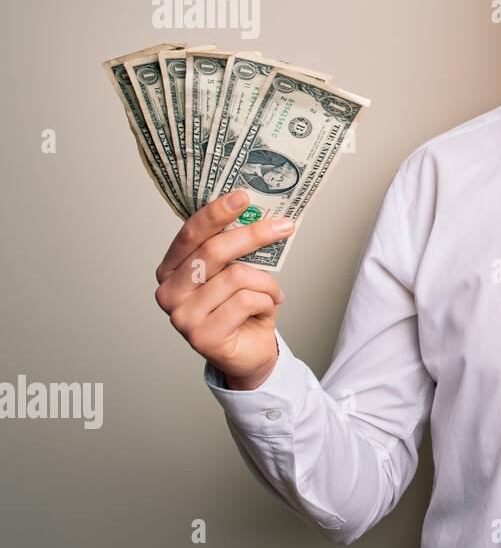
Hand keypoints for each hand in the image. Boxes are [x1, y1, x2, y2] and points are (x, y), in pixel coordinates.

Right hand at [153, 189, 295, 389]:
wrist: (249, 352)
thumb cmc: (242, 307)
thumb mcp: (236, 270)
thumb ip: (235, 248)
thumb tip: (260, 212)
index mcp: (172, 270)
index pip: (191, 234)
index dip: (216, 213)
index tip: (243, 195)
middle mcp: (168, 292)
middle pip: (213, 251)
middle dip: (253, 235)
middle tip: (284, 226)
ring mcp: (181, 317)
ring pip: (237, 276)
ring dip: (266, 282)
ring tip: (272, 292)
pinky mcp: (201, 337)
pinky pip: (246, 301)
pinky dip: (266, 301)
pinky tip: (264, 310)